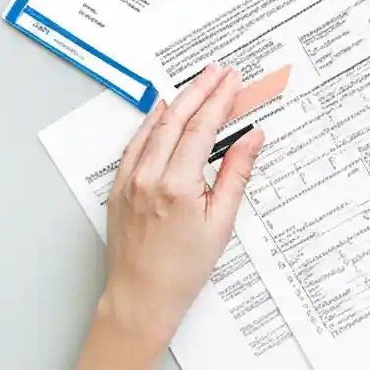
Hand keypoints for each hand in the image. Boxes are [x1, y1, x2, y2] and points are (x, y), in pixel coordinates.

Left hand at [99, 64, 264, 349]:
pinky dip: (151, 123)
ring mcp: (129, 180)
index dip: (219, 100)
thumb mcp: (221, 223)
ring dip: (177, 101)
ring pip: (154, 127)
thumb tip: (252, 137)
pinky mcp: (118, 187)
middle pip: (177, 119)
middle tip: (220, 71)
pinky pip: (135, 144)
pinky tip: (162, 111)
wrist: (141, 297)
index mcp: (178, 186)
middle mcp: (149, 177)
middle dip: (200, 90)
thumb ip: (236, 174)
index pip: (202, 128)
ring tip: (197, 82)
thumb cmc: (183, 270)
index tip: (233, 81)